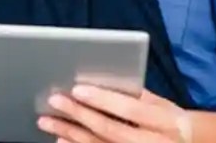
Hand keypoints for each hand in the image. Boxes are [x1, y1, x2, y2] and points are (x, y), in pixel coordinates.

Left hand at [38, 85, 191, 142]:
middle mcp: (152, 142)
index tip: (77, 89)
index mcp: (165, 121)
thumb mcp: (160, 104)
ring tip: (47, 121)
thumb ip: (134, 93)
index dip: (103, 99)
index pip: (131, 109)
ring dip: (71, 134)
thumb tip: (100, 78)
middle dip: (79, 115)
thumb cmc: (168, 120)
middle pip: (110, 130)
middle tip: (54, 101)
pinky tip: (61, 140)